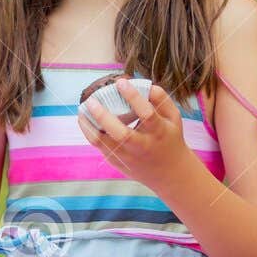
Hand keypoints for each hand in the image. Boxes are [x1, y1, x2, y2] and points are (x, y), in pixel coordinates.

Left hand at [77, 79, 194, 193]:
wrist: (169, 173)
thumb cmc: (170, 138)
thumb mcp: (173, 118)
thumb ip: (161, 99)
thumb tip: (144, 84)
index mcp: (158, 132)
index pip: (146, 114)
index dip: (133, 97)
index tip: (121, 82)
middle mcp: (142, 146)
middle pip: (121, 133)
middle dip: (103, 116)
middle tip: (91, 100)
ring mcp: (128, 156)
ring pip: (102, 142)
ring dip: (88, 125)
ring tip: (82, 109)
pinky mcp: (117, 162)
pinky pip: (99, 146)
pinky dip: (89, 131)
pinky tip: (86, 119)